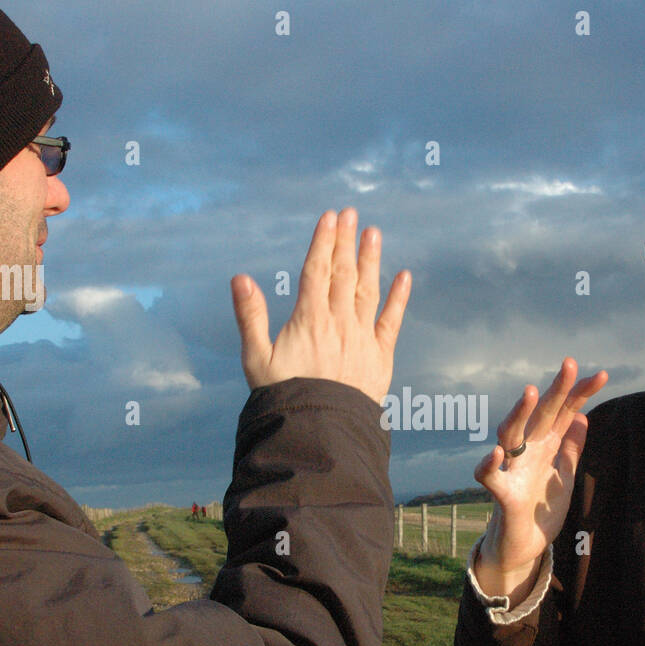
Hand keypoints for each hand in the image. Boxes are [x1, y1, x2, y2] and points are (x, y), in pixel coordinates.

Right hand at [231, 208, 410, 404]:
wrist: (319, 432)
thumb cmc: (283, 397)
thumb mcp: (256, 359)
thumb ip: (250, 316)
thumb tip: (240, 278)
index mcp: (308, 320)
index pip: (317, 271)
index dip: (323, 242)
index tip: (329, 217)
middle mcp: (338, 323)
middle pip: (343, 273)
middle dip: (346, 241)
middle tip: (351, 213)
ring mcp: (362, 337)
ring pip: (368, 290)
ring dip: (371, 260)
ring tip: (373, 233)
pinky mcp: (380, 357)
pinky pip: (391, 321)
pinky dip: (399, 298)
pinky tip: (404, 276)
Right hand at [473, 358, 606, 598]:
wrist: (522, 548)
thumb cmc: (539, 509)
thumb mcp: (563, 476)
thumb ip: (570, 448)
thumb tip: (582, 417)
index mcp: (545, 446)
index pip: (564, 413)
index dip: (580, 394)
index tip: (602, 375)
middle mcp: (527, 452)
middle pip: (540, 415)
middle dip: (555, 390)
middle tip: (569, 364)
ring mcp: (512, 470)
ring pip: (510, 435)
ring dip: (519, 414)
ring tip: (531, 392)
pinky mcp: (502, 496)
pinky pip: (490, 478)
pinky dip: (490, 465)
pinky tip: (496, 452)